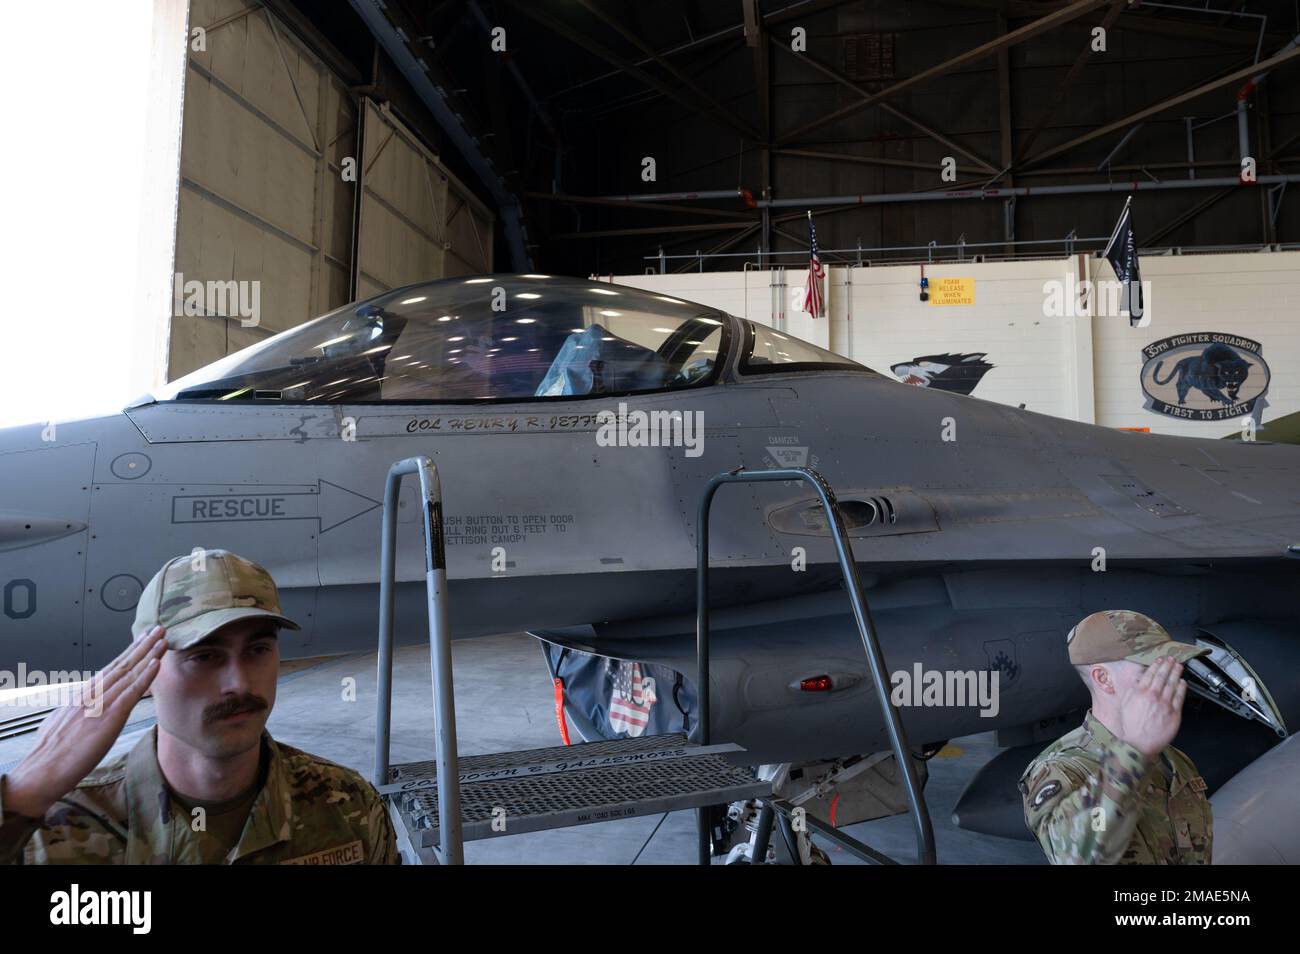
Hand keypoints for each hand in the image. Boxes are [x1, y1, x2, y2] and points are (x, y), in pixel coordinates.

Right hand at [2, 627, 166, 819]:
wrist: (41, 772)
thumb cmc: (49, 754)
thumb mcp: (60, 724)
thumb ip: (76, 711)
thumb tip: (80, 706)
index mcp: (81, 696)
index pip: (109, 669)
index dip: (127, 653)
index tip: (141, 640)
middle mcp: (91, 695)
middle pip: (121, 665)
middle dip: (142, 646)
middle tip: (158, 629)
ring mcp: (100, 705)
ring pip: (129, 674)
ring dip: (149, 655)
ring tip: (163, 639)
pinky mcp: (108, 719)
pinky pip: (131, 693)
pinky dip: (145, 676)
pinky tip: (156, 663)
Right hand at [1115, 656, 1187, 760]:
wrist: (1138, 742)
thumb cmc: (1130, 726)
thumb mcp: (1125, 703)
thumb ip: (1133, 691)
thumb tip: (1138, 682)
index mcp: (1140, 692)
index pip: (1151, 674)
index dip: (1156, 665)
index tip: (1160, 660)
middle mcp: (1153, 696)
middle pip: (1163, 676)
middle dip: (1168, 666)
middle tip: (1172, 659)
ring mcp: (1165, 704)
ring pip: (1173, 684)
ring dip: (1176, 673)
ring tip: (1179, 666)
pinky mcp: (1174, 713)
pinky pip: (1180, 697)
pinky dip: (1182, 688)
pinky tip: (1183, 683)